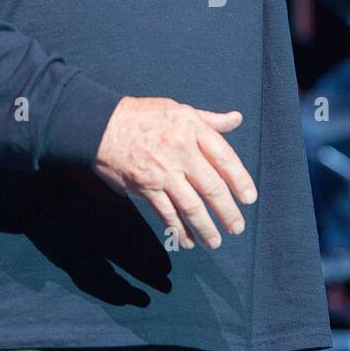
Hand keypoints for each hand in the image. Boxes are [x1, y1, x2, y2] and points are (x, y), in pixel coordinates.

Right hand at [92, 95, 257, 250]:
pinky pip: (167, 213)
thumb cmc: (142, 115)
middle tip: (236, 227)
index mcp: (192, 129)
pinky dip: (178, 230)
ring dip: (205, 227)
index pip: (224, 157)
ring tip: (215, 241)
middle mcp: (180, 151)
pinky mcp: (146, 187)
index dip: (240, 180)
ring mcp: (162, 172)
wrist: (100, 125)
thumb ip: (209, 119)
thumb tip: (236, 119)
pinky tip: (187, 241)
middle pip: (211, 186)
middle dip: (226, 210)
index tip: (249, 198)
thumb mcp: (178, 109)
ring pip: (191, 205)